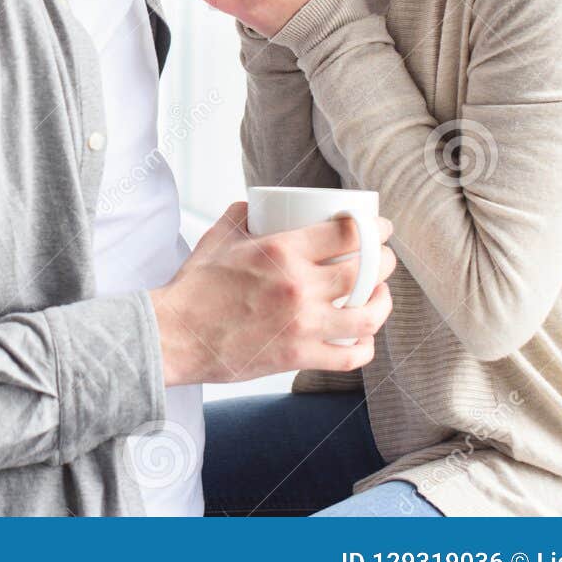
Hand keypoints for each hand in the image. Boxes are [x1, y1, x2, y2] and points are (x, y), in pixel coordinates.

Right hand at [149, 202, 395, 385]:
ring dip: (383, 304)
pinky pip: (350, 357)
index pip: (348, 232)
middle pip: (368, 271)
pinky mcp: (298, 357)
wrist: (176, 335)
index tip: (380, 228)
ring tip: (380, 297)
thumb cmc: (195, 286)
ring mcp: (302, 326)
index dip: (375, 228)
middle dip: (385, 262)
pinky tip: (362, 338)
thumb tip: (259, 204)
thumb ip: (242, 214)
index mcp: (282, 251)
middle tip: (383, 259)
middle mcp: (299, 287)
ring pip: (368, 316)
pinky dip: (364, 347)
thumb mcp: (218, 237)